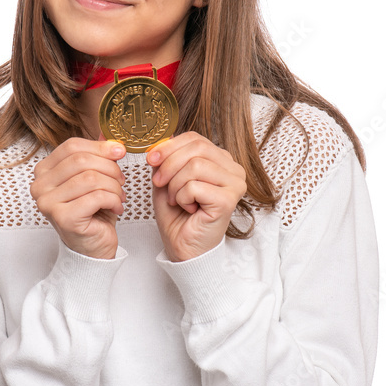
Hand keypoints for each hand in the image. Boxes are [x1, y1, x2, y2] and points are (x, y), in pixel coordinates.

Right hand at [30, 138, 126, 259]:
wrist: (92, 248)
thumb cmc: (93, 213)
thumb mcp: (94, 178)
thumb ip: (95, 156)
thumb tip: (105, 134)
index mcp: (43, 171)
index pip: (71, 146)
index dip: (99, 146)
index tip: (119, 151)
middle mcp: (40, 186)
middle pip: (81, 160)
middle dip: (110, 168)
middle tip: (121, 180)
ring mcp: (48, 203)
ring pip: (91, 178)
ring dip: (114, 186)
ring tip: (118, 196)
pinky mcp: (63, 218)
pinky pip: (96, 196)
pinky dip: (113, 200)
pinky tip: (116, 207)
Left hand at [146, 132, 246, 261]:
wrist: (183, 247)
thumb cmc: (178, 215)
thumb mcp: (167, 179)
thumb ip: (168, 158)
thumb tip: (165, 138)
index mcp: (221, 160)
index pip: (195, 138)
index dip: (169, 146)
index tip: (150, 159)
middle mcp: (233, 169)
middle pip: (197, 148)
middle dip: (169, 164)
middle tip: (159, 183)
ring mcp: (235, 184)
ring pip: (195, 166)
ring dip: (175, 184)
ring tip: (176, 199)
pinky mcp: (229, 200)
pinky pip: (195, 186)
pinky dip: (182, 197)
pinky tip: (188, 208)